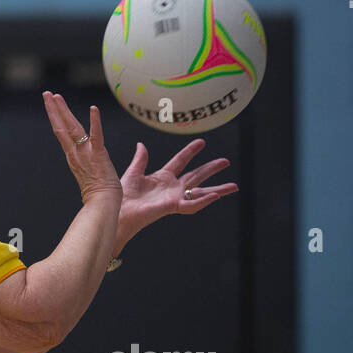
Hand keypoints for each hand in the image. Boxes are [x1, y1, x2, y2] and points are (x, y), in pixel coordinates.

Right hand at [42, 93, 120, 203]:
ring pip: (72, 128)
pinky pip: (96, 136)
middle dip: (54, 109)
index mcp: (74, 157)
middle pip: (61, 127)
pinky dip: (95, 122)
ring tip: (56, 97)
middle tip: (47, 94)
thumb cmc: (100, 195)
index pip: (61, 133)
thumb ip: (87, 165)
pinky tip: (93, 108)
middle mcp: (76, 154)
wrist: (102, 205)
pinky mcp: (99, 155)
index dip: (56, 117)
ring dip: (64, 111)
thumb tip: (87, 163)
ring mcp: (86, 154)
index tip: (51, 104)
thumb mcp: (89, 175)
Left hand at [114, 139, 238, 251]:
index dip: (190, 151)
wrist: (118, 210)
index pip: (180, 161)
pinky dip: (204, 201)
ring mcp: (174, 197)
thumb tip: (141, 144)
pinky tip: (215, 196)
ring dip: (217, 189)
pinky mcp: (173, 207)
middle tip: (226, 161)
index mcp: (162, 178)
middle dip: (211, 168)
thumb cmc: (123, 195)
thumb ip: (141, 159)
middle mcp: (172, 188)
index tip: (202, 142)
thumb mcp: (133, 172)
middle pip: (196, 175)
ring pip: (201, 192)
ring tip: (233, 186)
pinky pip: (192, 204)